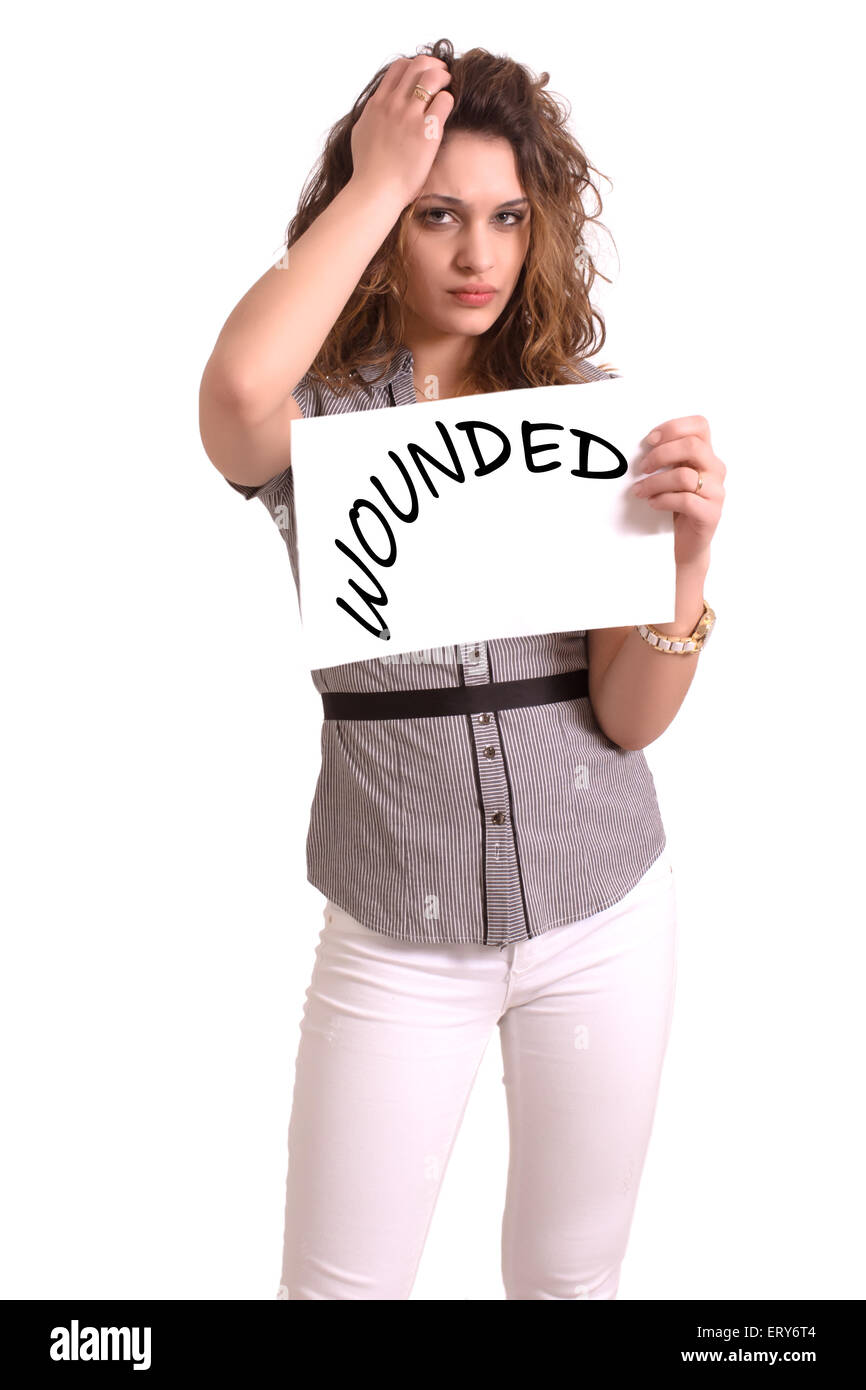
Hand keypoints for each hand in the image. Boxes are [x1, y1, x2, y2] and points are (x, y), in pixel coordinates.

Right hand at [349, 54, 453, 206]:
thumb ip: (371, 116)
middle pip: (418, 65)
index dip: (416, 66)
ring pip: (433, 77)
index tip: (424, 76)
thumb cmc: (368, 170)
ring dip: (445, 79)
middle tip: (443, 78)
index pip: (400, 67)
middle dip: (435, 67)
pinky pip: (444, 100)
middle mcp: (393, 104)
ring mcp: (409, 116)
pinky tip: (448, 112)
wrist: (375, 190)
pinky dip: (449, 100)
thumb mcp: (361, 134)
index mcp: (378, 103)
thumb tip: (375, 110)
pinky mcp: (426, 131)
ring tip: (449, 89)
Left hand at [630, 414, 724, 571]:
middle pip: (692, 446)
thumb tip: (644, 446)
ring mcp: (717, 492)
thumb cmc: (679, 507)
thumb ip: (669, 459)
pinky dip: (662, 500)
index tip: (650, 440)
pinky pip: (684, 500)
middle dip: (660, 455)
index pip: (700, 425)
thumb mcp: (674, 477)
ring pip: (684, 476)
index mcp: (707, 456)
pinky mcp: (711, 513)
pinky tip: (652, 503)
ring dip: (654, 482)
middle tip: (642, 468)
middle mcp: (716, 470)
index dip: (674, 427)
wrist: (691, 544)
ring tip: (640, 490)